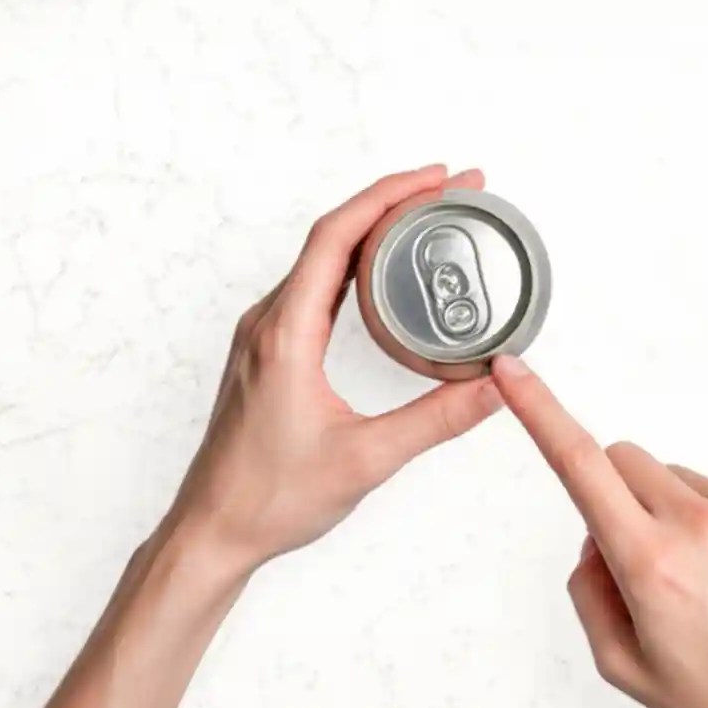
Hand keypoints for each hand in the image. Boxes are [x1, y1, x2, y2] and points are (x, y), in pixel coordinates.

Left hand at [170, 164, 502, 565]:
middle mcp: (268, 322)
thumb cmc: (270, 498)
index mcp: (286, 333)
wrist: (212, 530)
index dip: (390, 195)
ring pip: (319, 260)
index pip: (337, 235)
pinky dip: (352, 266)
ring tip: (428, 219)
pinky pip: (311, 289)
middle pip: (331, 235)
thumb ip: (437, 420)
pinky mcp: (266, 353)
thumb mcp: (367, 459)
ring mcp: (263, 336)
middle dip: (394, 203)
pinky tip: (383, 276)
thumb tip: (495, 387)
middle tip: (453, 191)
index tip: (437, 177)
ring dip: (373, 232)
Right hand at [491, 356, 707, 707]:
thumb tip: (594, 534)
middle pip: (621, 459)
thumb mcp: (622, 661)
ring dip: (674, 511)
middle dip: (615, 494)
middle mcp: (699, 526)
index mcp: (650, 565)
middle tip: (643, 553)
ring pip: (674, 476)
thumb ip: (588, 589)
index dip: (538, 410)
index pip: (577, 465)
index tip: (513, 372)